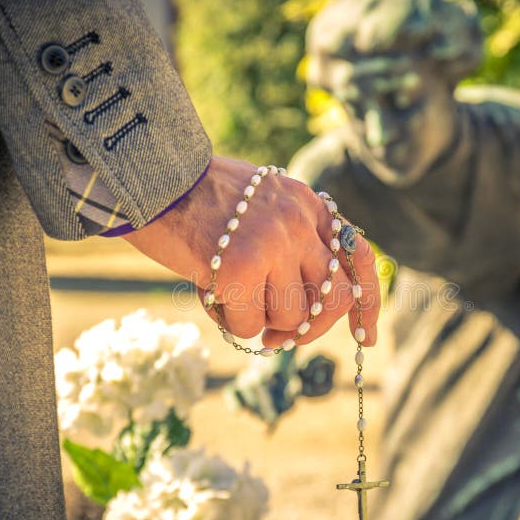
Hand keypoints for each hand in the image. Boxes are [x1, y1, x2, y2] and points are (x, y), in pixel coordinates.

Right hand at [122, 156, 379, 345]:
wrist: (152, 181)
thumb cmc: (200, 200)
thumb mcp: (262, 204)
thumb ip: (292, 239)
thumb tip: (307, 306)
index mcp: (307, 204)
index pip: (358, 257)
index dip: (367, 302)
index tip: (366, 338)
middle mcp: (299, 222)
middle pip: (333, 298)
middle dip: (311, 328)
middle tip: (278, 336)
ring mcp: (273, 244)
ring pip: (292, 318)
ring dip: (262, 322)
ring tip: (231, 298)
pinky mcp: (241, 269)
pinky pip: (250, 326)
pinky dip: (231, 324)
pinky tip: (212, 296)